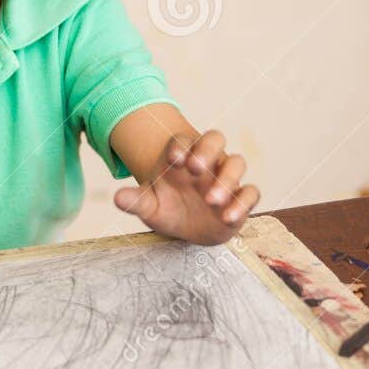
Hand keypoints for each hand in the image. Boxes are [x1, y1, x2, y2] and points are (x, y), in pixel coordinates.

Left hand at [113, 129, 258, 245]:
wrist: (187, 229)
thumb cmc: (167, 209)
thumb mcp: (150, 207)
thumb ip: (136, 201)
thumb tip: (117, 197)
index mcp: (182, 157)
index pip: (183, 140)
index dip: (179, 145)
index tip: (172, 159)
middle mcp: (208, 162)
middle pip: (215, 139)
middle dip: (207, 149)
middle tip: (195, 167)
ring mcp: (226, 178)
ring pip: (237, 162)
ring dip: (226, 178)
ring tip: (210, 200)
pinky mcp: (241, 198)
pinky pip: (251, 193)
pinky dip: (243, 202)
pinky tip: (227, 217)